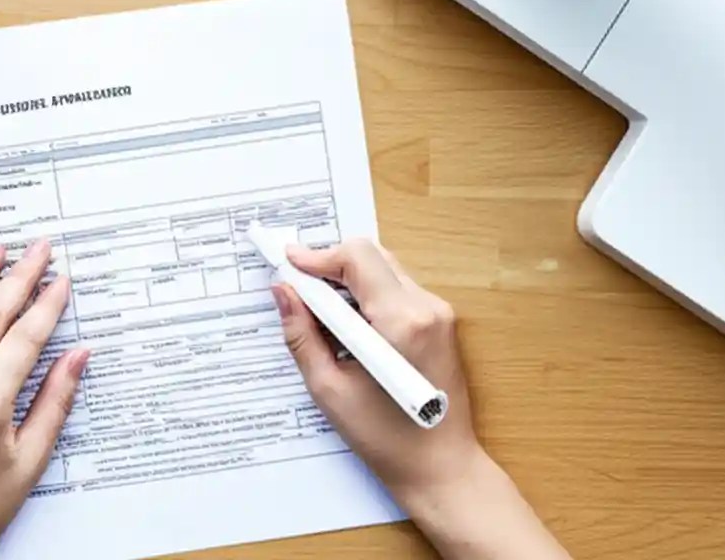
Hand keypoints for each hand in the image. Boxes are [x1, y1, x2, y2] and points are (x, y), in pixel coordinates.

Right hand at [270, 240, 478, 503]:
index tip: (287, 264)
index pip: (356, 258)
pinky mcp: (441, 324)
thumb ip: (302, 335)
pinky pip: (398, 291)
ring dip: (350, 282)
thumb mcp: (329, 388)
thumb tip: (283, 293)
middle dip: (332, 266)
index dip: (317, 257)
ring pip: (385, 270)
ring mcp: (439, 314)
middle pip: (372, 256)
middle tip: (300, 290)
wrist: (441, 468)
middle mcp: (426, 308)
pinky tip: (350, 329)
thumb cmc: (387, 439)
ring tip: (322, 315)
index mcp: (401, 321)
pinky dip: (369, 297)